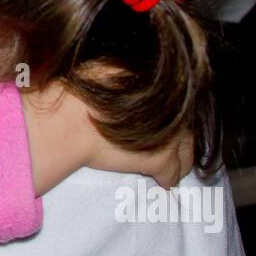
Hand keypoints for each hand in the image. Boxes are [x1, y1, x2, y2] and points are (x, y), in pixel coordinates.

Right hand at [23, 80, 193, 193]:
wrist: (69, 121)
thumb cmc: (77, 93)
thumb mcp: (106, 71)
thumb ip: (125, 76)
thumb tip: (126, 79)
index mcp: (157, 81)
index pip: (176, 100)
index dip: (169, 113)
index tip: (162, 122)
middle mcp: (170, 104)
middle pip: (185, 125)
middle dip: (180, 138)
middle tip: (172, 147)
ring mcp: (168, 133)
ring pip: (186, 153)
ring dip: (180, 160)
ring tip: (174, 168)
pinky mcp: (160, 159)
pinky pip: (172, 174)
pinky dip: (168, 179)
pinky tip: (165, 184)